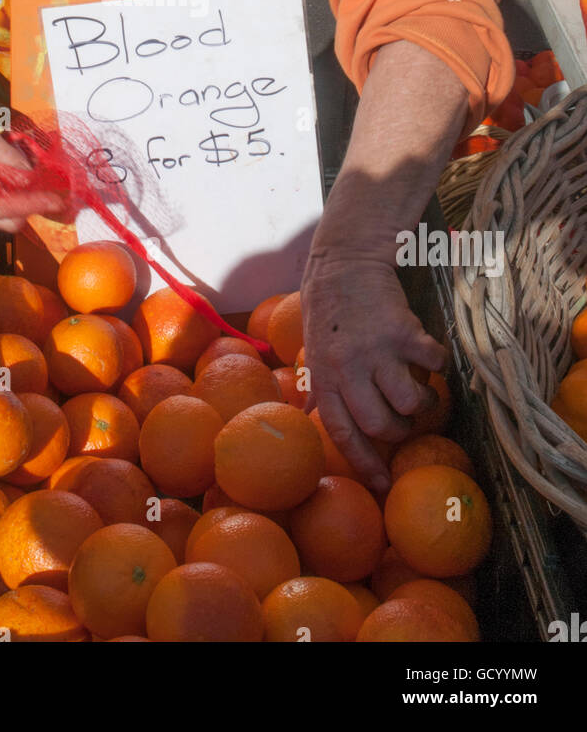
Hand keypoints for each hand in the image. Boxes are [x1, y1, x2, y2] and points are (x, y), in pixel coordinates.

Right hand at [0, 88, 66, 232]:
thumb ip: (3, 155)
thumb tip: (29, 177)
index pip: (1, 208)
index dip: (32, 205)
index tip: (56, 200)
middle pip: (6, 219)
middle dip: (31, 206)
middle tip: (52, 187)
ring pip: (8, 211)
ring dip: (27, 197)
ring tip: (39, 172)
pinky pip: (4, 197)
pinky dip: (19, 187)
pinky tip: (25, 166)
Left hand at [301, 252, 446, 493]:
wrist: (345, 263)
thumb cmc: (329, 311)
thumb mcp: (315, 350)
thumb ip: (318, 386)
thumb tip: (307, 414)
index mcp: (325, 378)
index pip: (343, 433)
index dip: (364, 462)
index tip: (383, 484)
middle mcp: (348, 369)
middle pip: (380, 424)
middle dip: (399, 432)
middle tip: (407, 422)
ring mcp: (377, 350)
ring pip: (409, 402)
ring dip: (423, 405)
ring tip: (424, 393)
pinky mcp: (404, 331)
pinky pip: (433, 365)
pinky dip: (439, 366)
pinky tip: (431, 357)